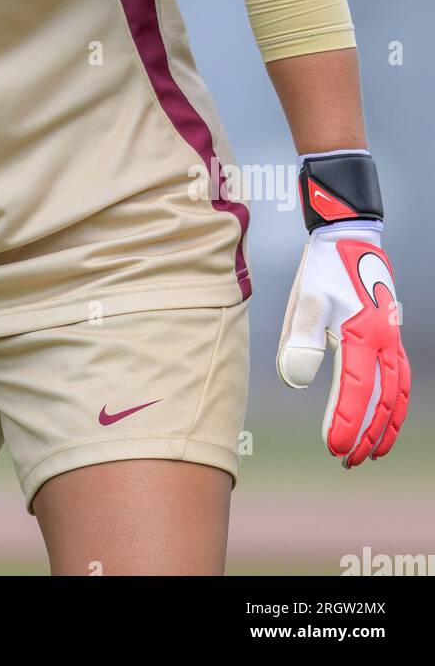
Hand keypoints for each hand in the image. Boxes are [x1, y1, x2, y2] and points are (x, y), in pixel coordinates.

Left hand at [276, 223, 409, 466]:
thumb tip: (295, 382)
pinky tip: (388, 416)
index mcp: (360, 335)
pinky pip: (403, 378)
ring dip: (386, 426)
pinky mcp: (392, 335)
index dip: (344, 423)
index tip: (332, 447)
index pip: (354, 391)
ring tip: (372, 452)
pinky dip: (398, 403)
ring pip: (397, 393)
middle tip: (348, 461)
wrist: (348, 237)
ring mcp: (392, 339)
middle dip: (366, 435)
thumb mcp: (305, 300)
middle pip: (381, 401)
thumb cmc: (323, 269)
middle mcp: (383, 342)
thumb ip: (300, 340)